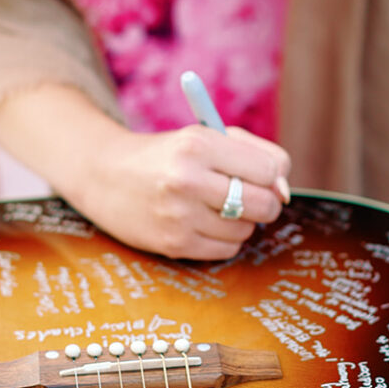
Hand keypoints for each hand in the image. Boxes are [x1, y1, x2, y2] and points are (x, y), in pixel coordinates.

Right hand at [0, 83, 290, 260]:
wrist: (104, 175)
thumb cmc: (168, 154)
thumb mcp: (206, 137)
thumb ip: (255, 154)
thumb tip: (284, 192)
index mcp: (198, 144)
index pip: (269, 169)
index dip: (271, 174)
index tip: (258, 174)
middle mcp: (187, 180)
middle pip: (264, 204)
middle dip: (265, 202)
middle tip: (249, 196)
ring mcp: (179, 216)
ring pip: (246, 230)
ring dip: (241, 221)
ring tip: (215, 206)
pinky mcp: (173, 243)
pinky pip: (227, 250)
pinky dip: (224, 239)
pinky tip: (203, 223)